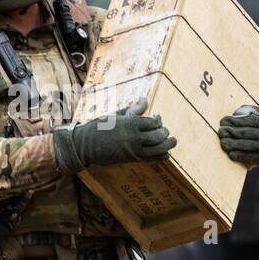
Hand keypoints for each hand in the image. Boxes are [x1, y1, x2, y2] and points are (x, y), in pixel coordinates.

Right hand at [53, 98, 176, 173]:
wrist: (86, 145)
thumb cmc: (100, 127)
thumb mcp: (116, 115)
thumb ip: (133, 110)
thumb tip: (146, 100)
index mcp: (129, 124)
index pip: (152, 122)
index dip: (158, 120)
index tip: (158, 118)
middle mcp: (133, 138)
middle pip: (158, 136)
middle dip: (164, 132)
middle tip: (165, 130)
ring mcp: (133, 150)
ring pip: (158, 149)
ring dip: (168, 145)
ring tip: (172, 141)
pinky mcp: (132, 159)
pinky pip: (152, 159)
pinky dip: (161, 156)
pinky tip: (165, 153)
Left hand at [218, 106, 258, 165]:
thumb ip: (249, 112)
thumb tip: (235, 114)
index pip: (248, 121)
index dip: (234, 121)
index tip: (223, 121)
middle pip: (246, 133)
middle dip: (231, 132)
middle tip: (220, 132)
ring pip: (247, 145)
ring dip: (233, 144)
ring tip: (223, 142)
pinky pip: (251, 156)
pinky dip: (240, 155)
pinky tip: (231, 153)